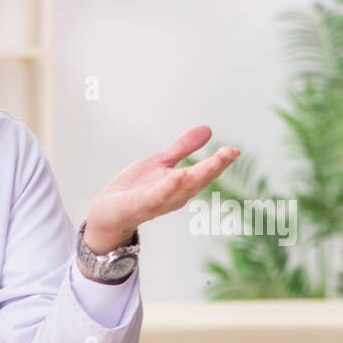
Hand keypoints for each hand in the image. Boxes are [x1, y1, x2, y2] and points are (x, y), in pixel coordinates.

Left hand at [83, 125, 239, 252]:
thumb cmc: (136, 189)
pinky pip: (156, 196)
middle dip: (215, 167)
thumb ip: (183, 148)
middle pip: (198, 180)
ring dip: (197, 176)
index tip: (235, 150)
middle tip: (231, 152)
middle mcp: (174, 196)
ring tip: (213, 162)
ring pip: (181, 188)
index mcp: (181, 186)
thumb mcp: (161, 162)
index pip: (204, 173)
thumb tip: (208, 129)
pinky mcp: (139, 205)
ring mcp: (158, 202)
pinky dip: (168, 187)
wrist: (108, 213)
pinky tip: (178, 175)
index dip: (220, 162)